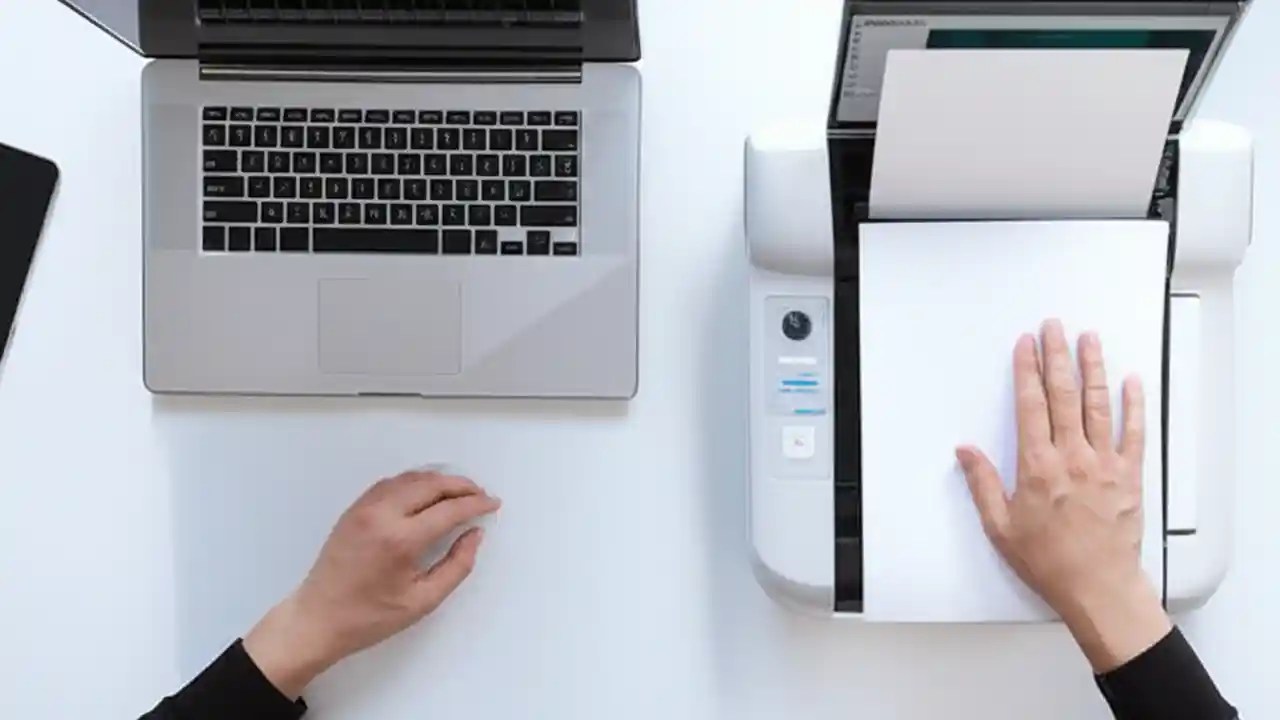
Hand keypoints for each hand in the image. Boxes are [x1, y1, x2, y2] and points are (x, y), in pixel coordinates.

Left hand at [243, 471, 500, 697]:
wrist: (317, 619)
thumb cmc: (371, 617)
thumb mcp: (423, 601)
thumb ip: (456, 566)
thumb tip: (474, 535)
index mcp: (400, 540)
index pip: (449, 509)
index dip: (476, 504)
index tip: (493, 504)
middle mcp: (382, 515)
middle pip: (431, 484)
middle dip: (461, 485)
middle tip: (480, 494)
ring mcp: (364, 508)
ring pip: (410, 478)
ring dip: (438, 480)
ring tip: (459, 492)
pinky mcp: (353, 509)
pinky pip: (390, 483)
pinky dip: (414, 482)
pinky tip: (426, 492)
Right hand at [956, 320, 1170, 672]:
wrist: (1098, 588)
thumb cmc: (1049, 562)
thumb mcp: (1000, 526)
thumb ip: (982, 483)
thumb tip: (965, 450)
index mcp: (1037, 467)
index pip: (1031, 406)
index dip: (1027, 370)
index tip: (1026, 345)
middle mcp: (1072, 458)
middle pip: (1064, 395)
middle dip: (1057, 356)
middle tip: (1054, 327)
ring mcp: (1105, 464)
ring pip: (1098, 404)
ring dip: (1093, 368)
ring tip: (1089, 339)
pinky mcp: (1130, 476)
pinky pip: (1134, 432)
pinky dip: (1133, 404)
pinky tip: (1131, 381)